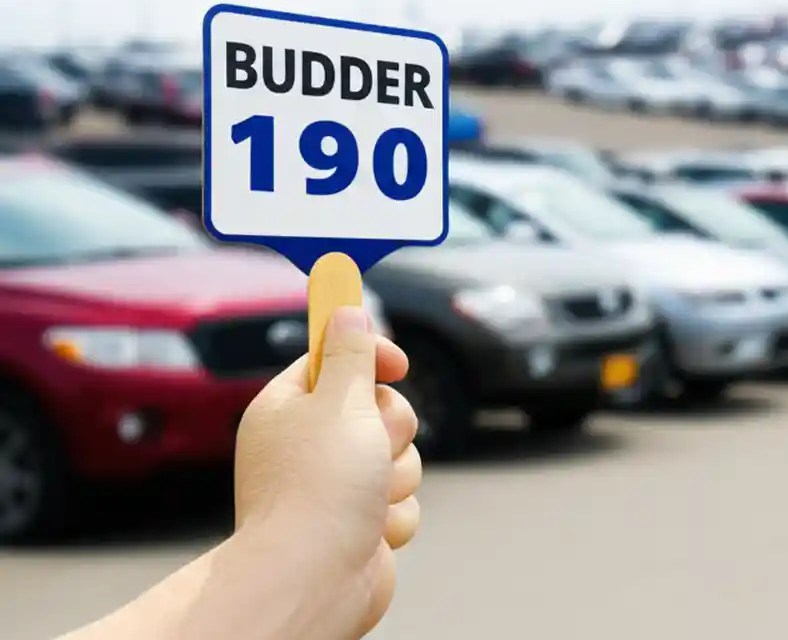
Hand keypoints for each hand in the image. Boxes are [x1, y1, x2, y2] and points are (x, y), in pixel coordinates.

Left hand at [233, 306, 421, 636]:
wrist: (314, 579)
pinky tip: (370, 530)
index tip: (398, 365)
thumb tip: (345, 309)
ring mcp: (333, 487)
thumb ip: (352, 353)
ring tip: (368, 497)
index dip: (370, 357)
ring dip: (396, 475)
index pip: (334, 359)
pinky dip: (394, 514)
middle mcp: (306, 445)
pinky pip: (401, 500)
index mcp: (287, 408)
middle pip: (380, 407)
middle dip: (392, 429)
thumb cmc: (319, 489)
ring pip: (398, 456)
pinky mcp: (358, 522)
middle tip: (370, 446)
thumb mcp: (341, 400)